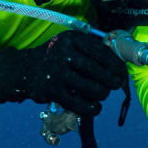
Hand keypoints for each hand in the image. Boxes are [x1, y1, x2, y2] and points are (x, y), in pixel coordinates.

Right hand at [0, 31, 127, 116]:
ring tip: (101, 94)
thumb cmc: (56, 57)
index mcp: (73, 39)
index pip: (104, 54)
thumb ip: (93, 51)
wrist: (25, 69)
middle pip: (102, 73)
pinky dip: (93, 108)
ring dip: (102, 94)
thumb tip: (121, 65)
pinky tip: (95, 107)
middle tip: (113, 85)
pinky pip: (81, 104)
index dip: (117, 66)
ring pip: (95, 89)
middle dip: (112, 82)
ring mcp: (58, 72)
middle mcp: (65, 53)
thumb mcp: (71, 45)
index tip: (122, 73)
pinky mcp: (53, 91)